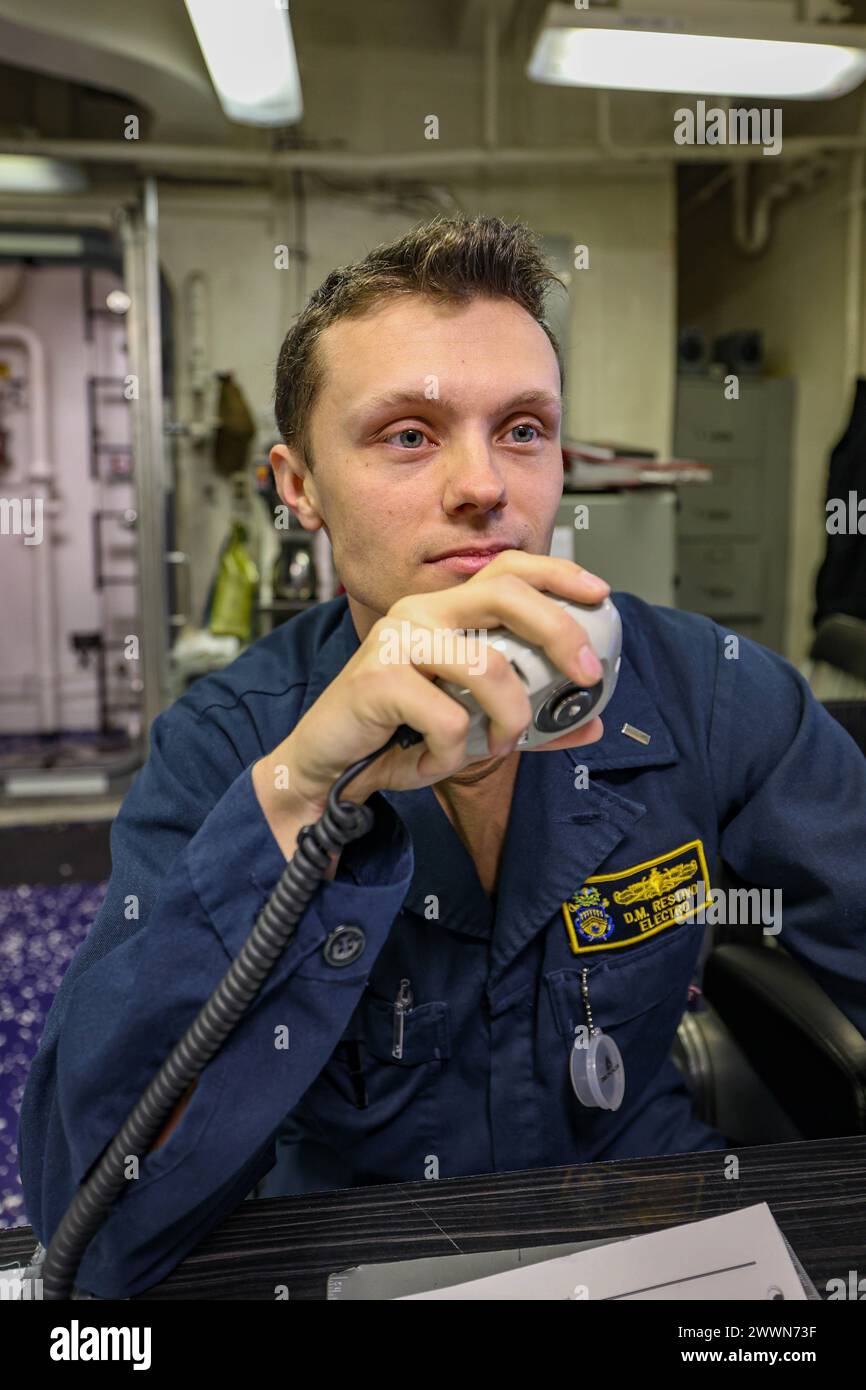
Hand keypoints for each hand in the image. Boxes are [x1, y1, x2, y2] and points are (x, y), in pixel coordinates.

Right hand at [256, 551, 608, 815]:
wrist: (326, 763)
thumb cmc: (395, 732)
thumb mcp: (471, 724)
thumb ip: (527, 720)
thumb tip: (593, 725)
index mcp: (443, 609)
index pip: (506, 569)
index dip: (557, 573)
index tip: (600, 593)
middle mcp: (421, 611)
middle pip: (506, 594)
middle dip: (559, 631)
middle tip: (585, 675)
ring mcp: (398, 640)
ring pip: (490, 670)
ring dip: (508, 722)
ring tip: (495, 749)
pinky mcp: (380, 678)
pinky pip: (449, 723)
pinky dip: (449, 757)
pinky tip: (426, 762)